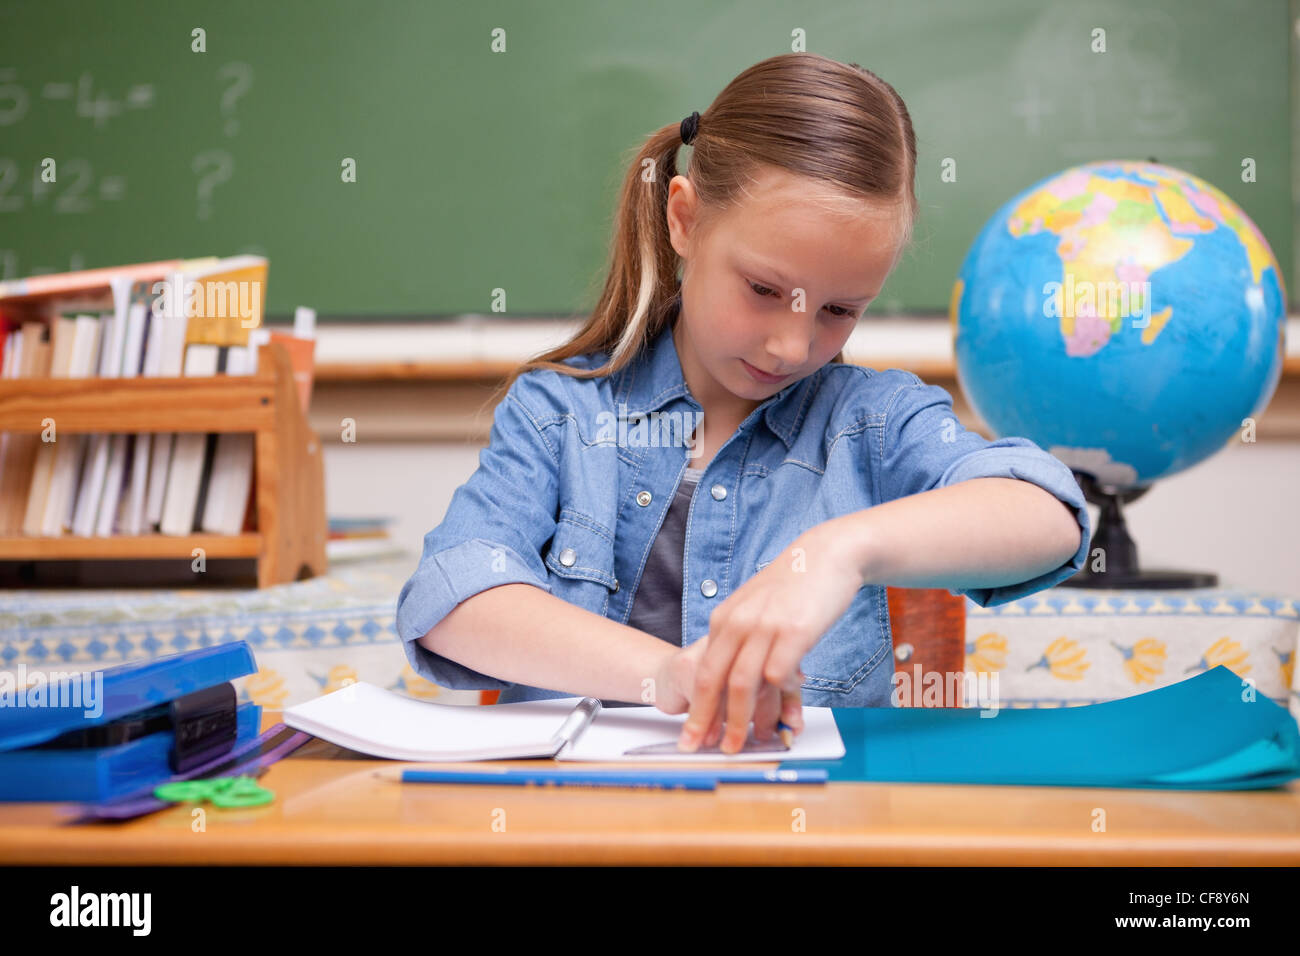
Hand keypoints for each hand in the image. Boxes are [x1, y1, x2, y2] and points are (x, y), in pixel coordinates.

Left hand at [679, 517, 865, 753]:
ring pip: (742, 683)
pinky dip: (777, 696)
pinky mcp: (794, 631)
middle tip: (703, 747)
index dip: (697, 706)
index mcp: (725, 619)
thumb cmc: (794, 586)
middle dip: (707, 720)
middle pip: (714, 680)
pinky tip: (783, 709)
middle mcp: (739, 622)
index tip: (692, 733)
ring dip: (739, 719)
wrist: (826, 556)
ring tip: (739, 743)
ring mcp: (765, 626)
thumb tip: (736, 673)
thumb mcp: (755, 608)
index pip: (703, 670)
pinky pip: (778, 673)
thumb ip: (742, 638)